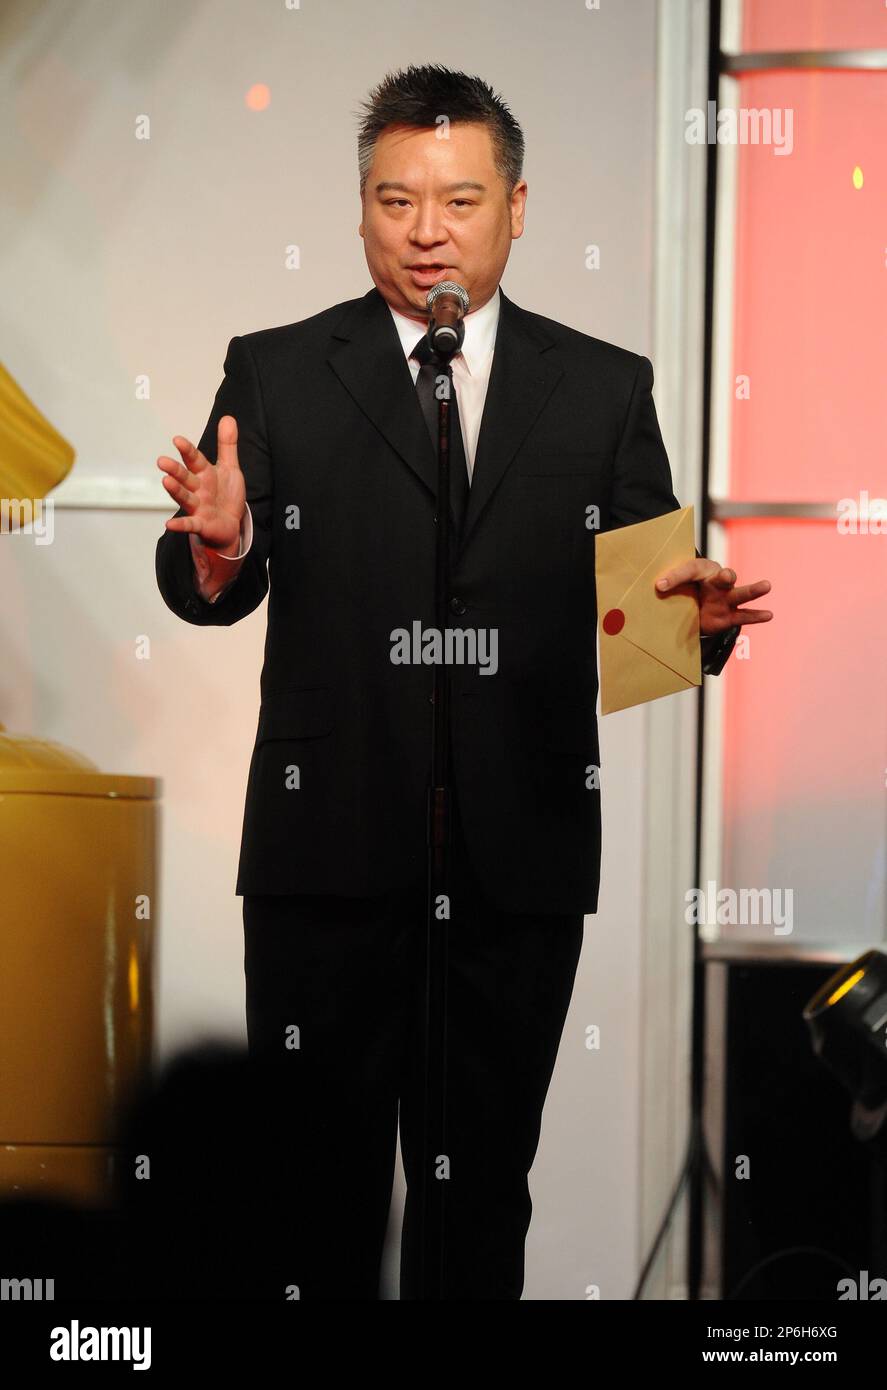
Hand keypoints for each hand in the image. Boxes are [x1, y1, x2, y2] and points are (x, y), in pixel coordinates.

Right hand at [156, 415, 244, 552]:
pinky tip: (169, 524)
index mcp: (204, 473)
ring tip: (165, 481)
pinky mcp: (201, 524)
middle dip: (175, 469)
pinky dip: (181, 525)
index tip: (177, 439)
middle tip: (161, 461)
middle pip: (185, 477)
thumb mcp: (230, 467)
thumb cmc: (226, 496)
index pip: (194, 459)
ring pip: (185, 497)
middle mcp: (197, 488)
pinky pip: (190, 524)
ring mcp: (198, 506)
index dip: (187, 450)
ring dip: (175, 490)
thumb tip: (228, 418)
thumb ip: (227, 444)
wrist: (231, 524)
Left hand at [654, 558, 772, 635]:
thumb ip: (669, 582)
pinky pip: (744, 616)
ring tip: (766, 585)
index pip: (690, 570)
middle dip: (725, 576)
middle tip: (727, 575)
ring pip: (740, 594)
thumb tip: (658, 586)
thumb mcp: (674, 584)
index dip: (675, 577)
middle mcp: (717, 582)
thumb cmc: (685, 588)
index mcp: (702, 570)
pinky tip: (768, 615)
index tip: (660, 585)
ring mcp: (726, 599)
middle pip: (723, 577)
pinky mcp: (729, 615)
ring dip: (753, 590)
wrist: (694, 603)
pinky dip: (756, 616)